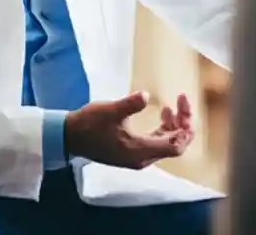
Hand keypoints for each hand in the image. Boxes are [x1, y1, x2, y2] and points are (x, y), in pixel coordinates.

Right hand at [64, 91, 195, 169]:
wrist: (70, 137)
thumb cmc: (90, 124)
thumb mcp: (110, 111)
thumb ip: (130, 104)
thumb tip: (146, 96)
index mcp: (140, 151)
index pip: (176, 145)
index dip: (185, 127)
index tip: (183, 104)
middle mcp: (142, 158)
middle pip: (175, 145)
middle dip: (182, 123)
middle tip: (182, 101)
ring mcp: (138, 156)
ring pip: (166, 144)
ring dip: (174, 126)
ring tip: (173, 105)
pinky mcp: (132, 152)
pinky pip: (157, 142)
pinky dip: (164, 129)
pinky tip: (163, 114)